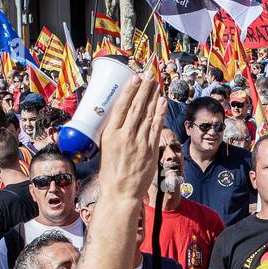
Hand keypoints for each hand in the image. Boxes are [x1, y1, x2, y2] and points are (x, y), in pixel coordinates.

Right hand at [96, 75, 165, 201]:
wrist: (121, 193)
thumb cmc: (110, 174)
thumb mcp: (104, 150)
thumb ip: (113, 134)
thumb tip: (119, 120)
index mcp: (110, 134)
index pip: (121, 107)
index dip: (129, 91)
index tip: (134, 79)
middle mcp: (124, 135)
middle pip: (136, 107)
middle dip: (143, 89)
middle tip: (148, 75)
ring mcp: (139, 142)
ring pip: (147, 114)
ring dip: (153, 97)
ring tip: (156, 84)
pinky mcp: (150, 150)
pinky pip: (156, 127)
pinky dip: (160, 113)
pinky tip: (163, 102)